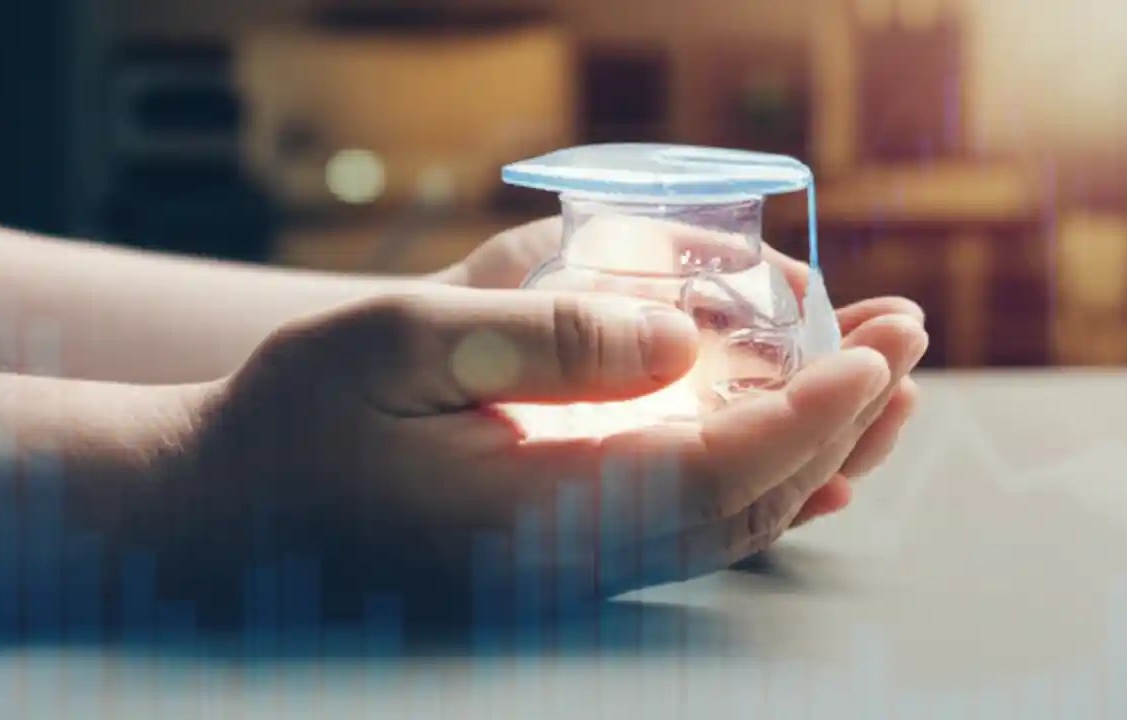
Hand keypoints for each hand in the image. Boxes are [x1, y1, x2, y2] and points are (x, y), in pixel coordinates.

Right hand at [177, 283, 918, 612]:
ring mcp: (568, 567)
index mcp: (541, 517)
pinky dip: (758, 481)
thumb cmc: (293, 424)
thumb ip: (543, 341)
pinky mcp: (555, 553)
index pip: (718, 472)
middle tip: (906, 340)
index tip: (880, 355)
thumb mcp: (398, 343)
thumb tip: (678, 342)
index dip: (811, 414)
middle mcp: (573, 561)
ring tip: (880, 384)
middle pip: (750, 504)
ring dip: (815, 451)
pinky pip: (684, 527)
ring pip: (729, 522)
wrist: (220, 517)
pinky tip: (797, 453)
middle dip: (842, 422)